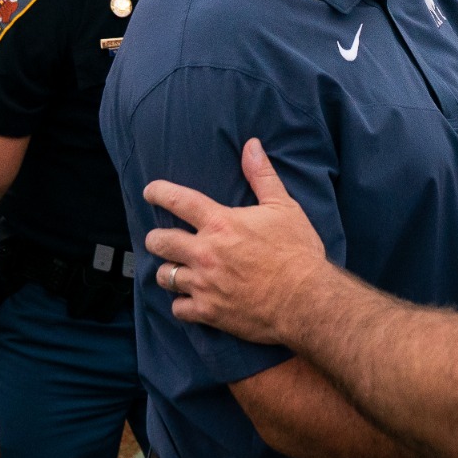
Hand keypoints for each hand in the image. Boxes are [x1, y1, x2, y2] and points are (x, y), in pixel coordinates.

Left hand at [143, 138, 330, 345]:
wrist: (307, 300)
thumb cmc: (297, 251)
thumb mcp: (284, 207)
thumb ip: (262, 175)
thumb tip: (251, 145)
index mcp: (221, 224)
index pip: (178, 200)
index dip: (158, 192)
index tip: (150, 191)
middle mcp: (205, 252)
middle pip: (159, 241)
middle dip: (156, 238)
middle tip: (162, 239)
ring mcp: (204, 284)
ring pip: (163, 276)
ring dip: (168, 271)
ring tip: (176, 270)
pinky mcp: (209, 312)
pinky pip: (178, 308)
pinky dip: (182, 304)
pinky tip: (190, 299)